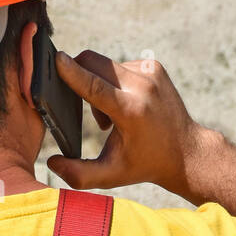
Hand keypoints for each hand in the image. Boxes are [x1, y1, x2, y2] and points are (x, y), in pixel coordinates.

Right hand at [46, 50, 208, 200]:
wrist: (184, 152)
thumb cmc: (144, 165)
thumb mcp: (110, 176)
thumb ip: (78, 174)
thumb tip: (51, 163)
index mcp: (132, 111)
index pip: (95, 85)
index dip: (73, 72)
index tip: (57, 59)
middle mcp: (143, 86)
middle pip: (94, 64)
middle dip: (78, 78)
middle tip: (81, 108)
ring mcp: (151, 72)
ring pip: (104, 65)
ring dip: (96, 86)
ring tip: (110, 117)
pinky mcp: (153, 65)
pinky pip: (118, 65)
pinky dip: (112, 83)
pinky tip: (123, 105)